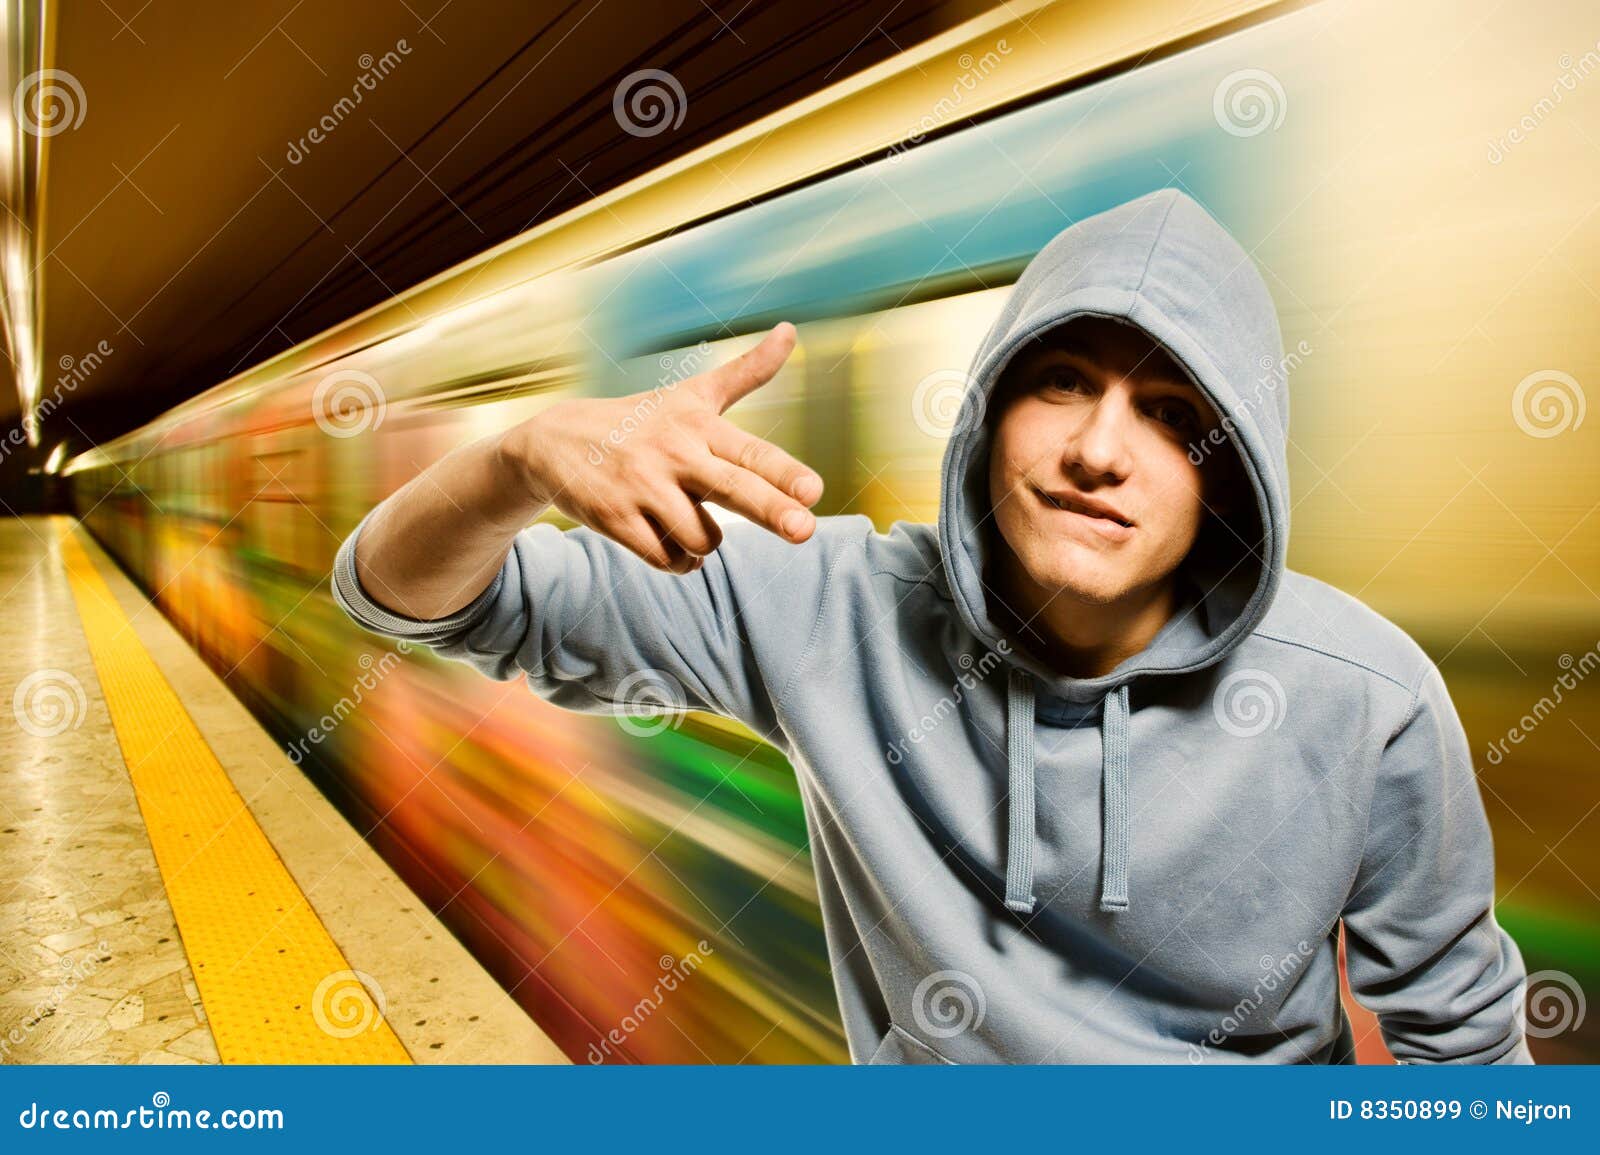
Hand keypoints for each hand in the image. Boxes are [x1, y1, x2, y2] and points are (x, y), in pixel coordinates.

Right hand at [499, 322, 823, 573]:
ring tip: (683, 519)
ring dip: (704, 543)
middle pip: (733, 488)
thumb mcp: (690, 395)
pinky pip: (668, 559)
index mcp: (697, 424)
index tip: (813, 490)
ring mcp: (642, 487)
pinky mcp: (615, 519)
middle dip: (772, 510)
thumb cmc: (639, 421)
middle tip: (804, 530)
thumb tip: (790, 329)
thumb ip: (745, 372)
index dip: (783, 471)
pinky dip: (678, 560)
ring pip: (703, 538)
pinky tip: (668, 541)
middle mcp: (673, 453)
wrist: (552, 442)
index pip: (749, 450)